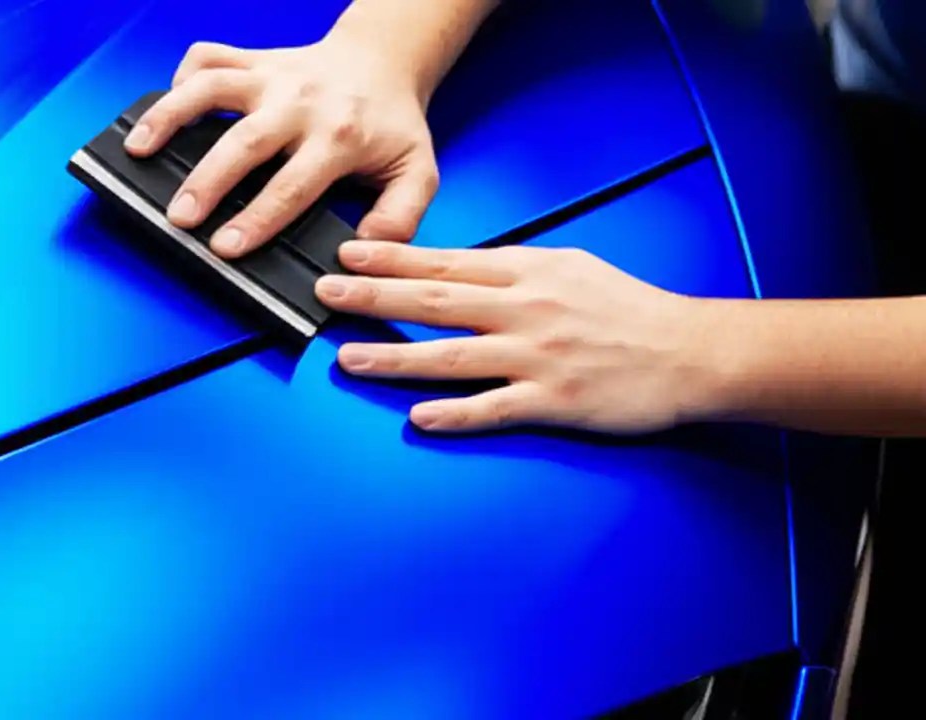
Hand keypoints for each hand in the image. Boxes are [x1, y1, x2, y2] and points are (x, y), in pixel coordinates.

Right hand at [124, 38, 439, 257]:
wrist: (384, 61)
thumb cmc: (392, 124)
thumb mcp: (417, 173)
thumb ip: (399, 216)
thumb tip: (362, 250)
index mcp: (338, 138)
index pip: (291, 186)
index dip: (256, 220)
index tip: (226, 248)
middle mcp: (300, 103)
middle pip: (243, 143)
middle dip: (207, 183)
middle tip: (179, 218)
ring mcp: (271, 76)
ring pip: (211, 89)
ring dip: (169, 118)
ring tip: (136, 150)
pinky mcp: (253, 59)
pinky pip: (208, 57)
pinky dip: (179, 79)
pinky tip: (163, 111)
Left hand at [315, 241, 723, 434]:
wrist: (689, 350)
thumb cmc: (629, 310)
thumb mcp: (570, 268)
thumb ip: (514, 271)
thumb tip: (460, 270)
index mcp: (529, 272)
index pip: (445, 262)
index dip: (391, 259)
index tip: (349, 255)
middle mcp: (526, 309)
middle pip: (435, 301)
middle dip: (374, 296)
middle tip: (327, 293)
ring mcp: (538, 356)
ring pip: (451, 356)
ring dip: (394, 356)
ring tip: (349, 357)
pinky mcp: (554, 399)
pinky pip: (494, 407)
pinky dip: (455, 413)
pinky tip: (419, 417)